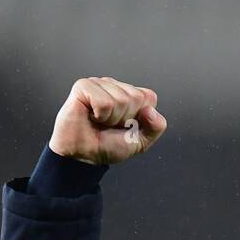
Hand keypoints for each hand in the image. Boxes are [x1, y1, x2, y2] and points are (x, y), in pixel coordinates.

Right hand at [48, 76, 167, 165]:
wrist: (83, 155)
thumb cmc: (106, 146)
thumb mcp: (140, 142)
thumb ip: (155, 127)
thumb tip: (151, 111)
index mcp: (129, 95)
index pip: (149, 98)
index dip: (141, 118)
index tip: (126, 126)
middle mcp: (114, 86)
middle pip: (136, 98)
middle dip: (126, 119)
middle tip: (110, 125)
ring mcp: (99, 84)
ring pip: (121, 100)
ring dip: (112, 119)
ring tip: (100, 122)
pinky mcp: (84, 86)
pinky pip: (104, 101)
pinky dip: (100, 115)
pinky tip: (91, 116)